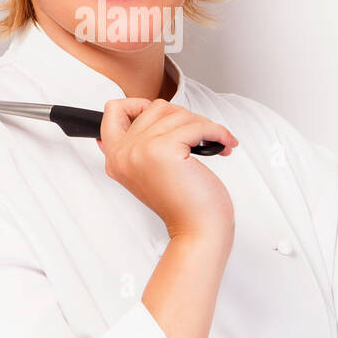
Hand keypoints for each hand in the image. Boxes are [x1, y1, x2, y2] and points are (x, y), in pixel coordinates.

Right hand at [97, 98, 238, 236]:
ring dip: (204, 126)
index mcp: (116, 158)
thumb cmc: (183, 204)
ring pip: (178, 115)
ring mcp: (141, 150)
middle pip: (155, 107)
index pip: (113, 111)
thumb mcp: (150, 171)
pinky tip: (224, 143)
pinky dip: (217, 131)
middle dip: (184, 118)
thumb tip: (147, 114)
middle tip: (199, 136)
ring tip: (215, 142)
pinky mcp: (164, 151)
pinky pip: (197, 125)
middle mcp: (123, 153)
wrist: (197, 232)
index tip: (163, 117)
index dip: (138, 105)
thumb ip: (140, 145)